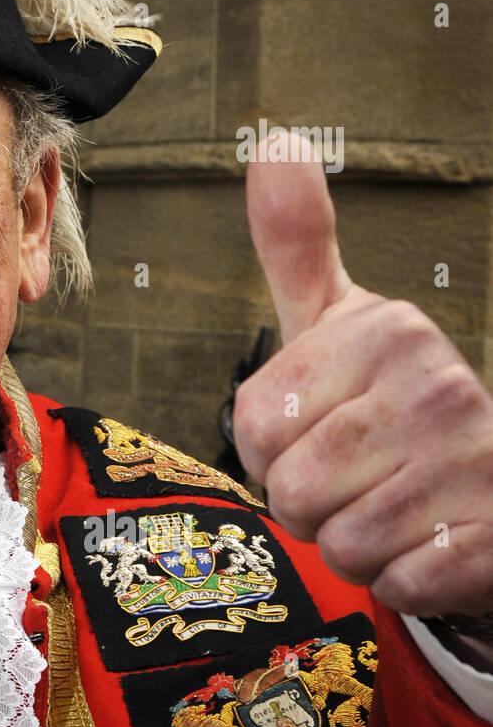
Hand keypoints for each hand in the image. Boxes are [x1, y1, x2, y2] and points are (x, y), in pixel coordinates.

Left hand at [232, 131, 492, 620]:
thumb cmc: (390, 402)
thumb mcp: (339, 319)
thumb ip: (299, 242)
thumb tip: (275, 142)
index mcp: (385, 332)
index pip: (255, 427)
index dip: (272, 449)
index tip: (320, 430)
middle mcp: (438, 385)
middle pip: (290, 491)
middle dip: (309, 503)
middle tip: (357, 478)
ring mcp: (478, 461)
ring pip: (340, 543)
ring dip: (353, 542)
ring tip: (397, 506)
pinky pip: (397, 583)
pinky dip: (401, 579)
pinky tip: (433, 542)